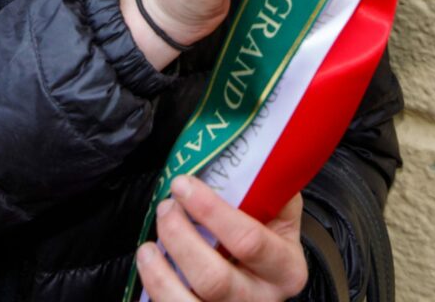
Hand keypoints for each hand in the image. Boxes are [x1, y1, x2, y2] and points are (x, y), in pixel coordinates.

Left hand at [136, 177, 308, 300]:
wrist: (268, 279)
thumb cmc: (269, 238)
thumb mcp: (281, 214)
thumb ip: (269, 188)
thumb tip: (246, 148)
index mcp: (286, 269)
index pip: (248, 241)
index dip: (211, 211)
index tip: (184, 184)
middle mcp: (262, 299)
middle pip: (214, 279)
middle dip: (181, 238)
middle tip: (165, 208)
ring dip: (160, 273)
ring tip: (148, 247)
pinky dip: (155, 291)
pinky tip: (150, 270)